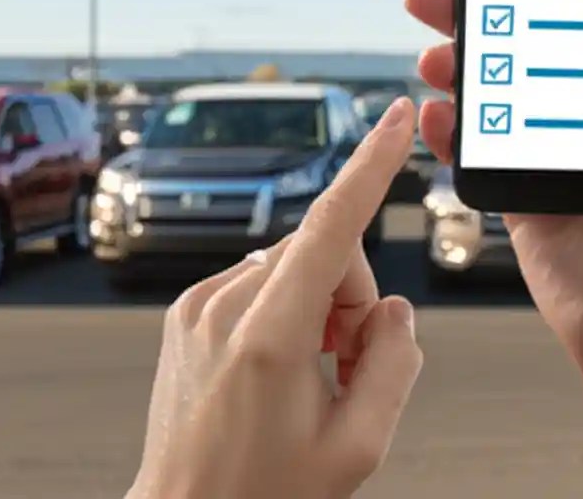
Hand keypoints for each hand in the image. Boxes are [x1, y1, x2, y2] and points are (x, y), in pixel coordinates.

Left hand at [127, 99, 421, 498]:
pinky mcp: (186, 310)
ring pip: (294, 263)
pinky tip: (283, 365)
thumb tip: (391, 309)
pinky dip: (290, 307)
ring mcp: (196, 305)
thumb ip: (395, 364)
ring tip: (313, 374)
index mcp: (268, 338)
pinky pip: (262, 279)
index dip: (370, 168)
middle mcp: (222, 307)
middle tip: (350, 366)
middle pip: (323, 251)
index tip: (392, 120)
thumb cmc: (267, 493)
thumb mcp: (359, 446)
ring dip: (322, 304)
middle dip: (353, 296)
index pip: (330, 228)